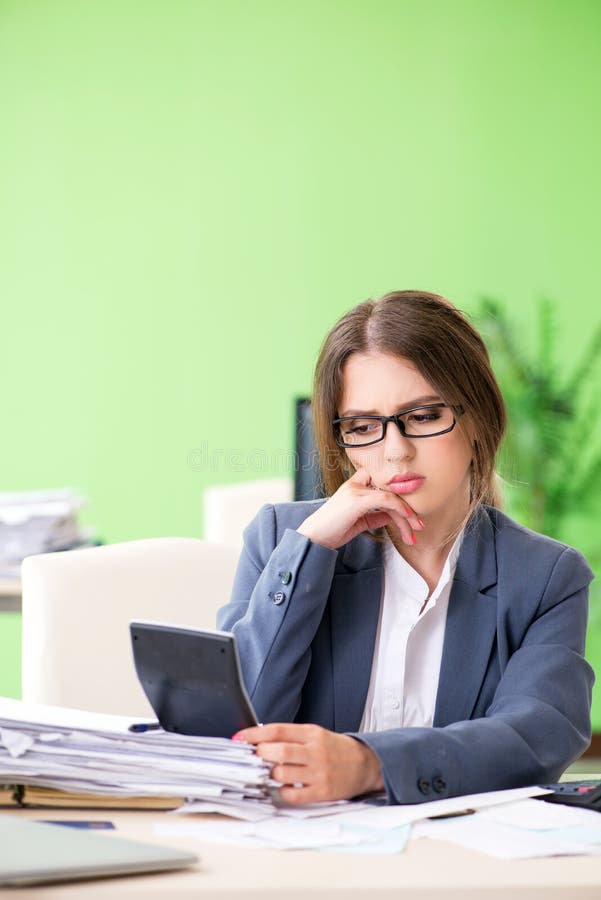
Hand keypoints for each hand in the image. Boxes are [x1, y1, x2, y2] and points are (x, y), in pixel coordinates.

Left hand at [233, 723, 384, 803]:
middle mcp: (315, 751)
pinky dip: (283, 792)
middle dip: (260, 754)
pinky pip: (293, 795)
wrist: (365, 764)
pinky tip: (285, 787)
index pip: (277, 730)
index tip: (239, 738)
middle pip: (279, 751)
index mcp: (311, 733)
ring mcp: (319, 772)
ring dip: (271, 774)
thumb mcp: (315, 734)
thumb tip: (259, 740)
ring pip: (282, 773)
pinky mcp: (322, 792)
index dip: (255, 734)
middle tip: (255, 756)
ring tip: (273, 772)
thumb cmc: (334, 748)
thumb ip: (291, 736)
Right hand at [297, 469, 423, 548]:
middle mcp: (355, 484)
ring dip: (407, 515)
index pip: (384, 485)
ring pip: (391, 496)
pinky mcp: (356, 499)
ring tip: (414, 531)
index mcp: (355, 486)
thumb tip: (392, 516)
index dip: (401, 494)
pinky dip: (399, 509)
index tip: (413, 511)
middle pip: (390, 490)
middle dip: (408, 508)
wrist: (313, 538)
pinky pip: (385, 500)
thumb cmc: (332, 531)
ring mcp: (355, 490)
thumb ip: (375, 516)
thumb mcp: (359, 522)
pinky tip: (407, 521)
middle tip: (419, 525)